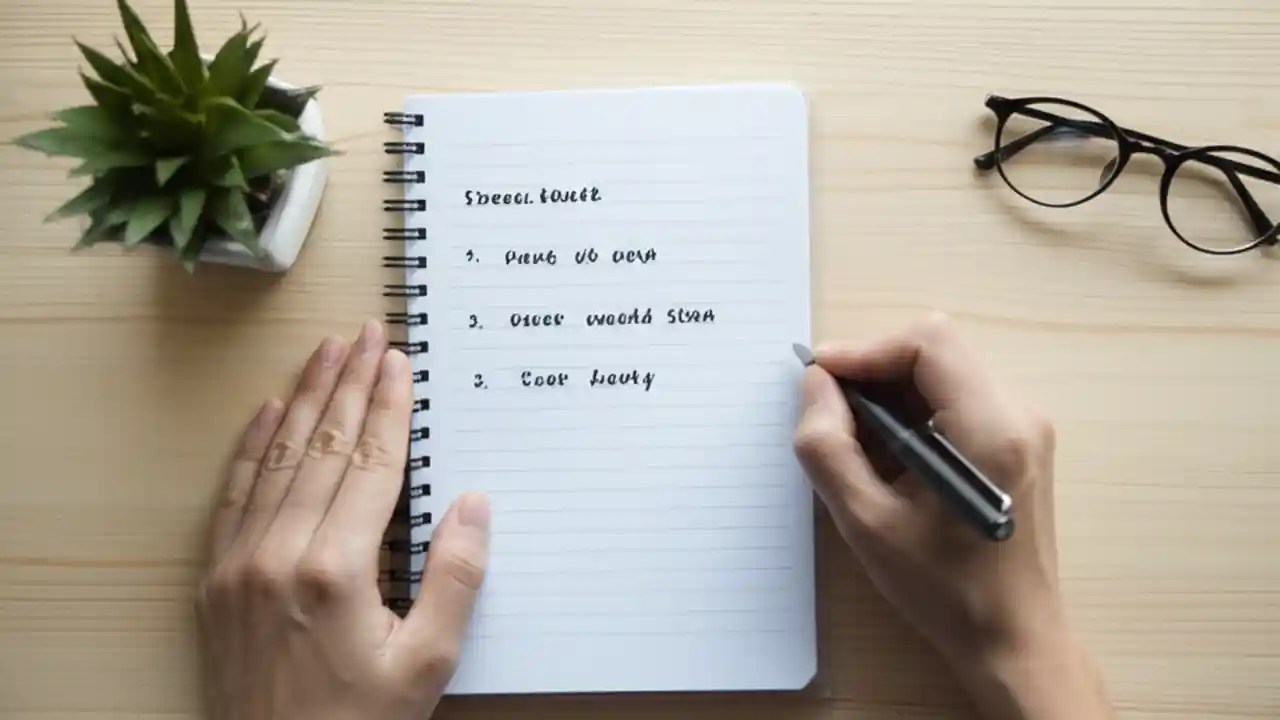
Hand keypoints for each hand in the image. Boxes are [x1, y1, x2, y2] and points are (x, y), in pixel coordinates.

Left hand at [196, 320, 489, 719]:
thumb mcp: (425, 665)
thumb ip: (454, 579)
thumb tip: (473, 504)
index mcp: (336, 570)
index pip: (371, 465)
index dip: (388, 408)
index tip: (398, 362)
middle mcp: (279, 554)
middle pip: (323, 447)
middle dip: (347, 384)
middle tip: (365, 334)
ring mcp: (239, 564)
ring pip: (277, 459)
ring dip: (303, 399)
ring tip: (324, 352)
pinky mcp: (215, 581)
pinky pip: (234, 495)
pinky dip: (250, 447)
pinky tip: (264, 411)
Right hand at [793, 314, 1112, 719]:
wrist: (1013, 638)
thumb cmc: (943, 589)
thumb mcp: (866, 522)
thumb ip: (829, 446)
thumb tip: (814, 385)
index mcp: (990, 428)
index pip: (928, 342)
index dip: (865, 349)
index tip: (818, 379)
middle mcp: (1018, 413)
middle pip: (936, 351)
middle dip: (874, 369)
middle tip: (829, 411)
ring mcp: (1025, 426)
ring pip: (944, 371)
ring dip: (892, 391)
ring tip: (855, 438)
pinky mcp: (1019, 442)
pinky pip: (958, 398)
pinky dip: (914, 410)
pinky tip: (889, 454)